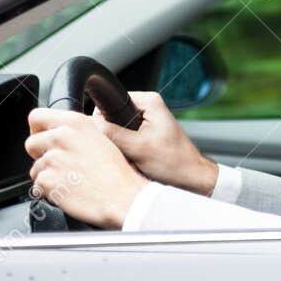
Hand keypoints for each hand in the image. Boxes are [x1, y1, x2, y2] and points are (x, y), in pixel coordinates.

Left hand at [25, 108, 149, 228]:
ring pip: (35, 167)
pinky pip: (37, 186)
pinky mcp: (47, 180)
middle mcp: (62, 136)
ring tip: (71, 182)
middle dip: (41, 156)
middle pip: (31, 143)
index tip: (46, 141)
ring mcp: (53, 158)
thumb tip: (56, 134)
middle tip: (62, 166)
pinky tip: (68, 192)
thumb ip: (75, 132)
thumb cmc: (117, 174)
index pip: (36, 117)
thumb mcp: (100, 139)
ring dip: (48, 177)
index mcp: (75, 123)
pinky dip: (49, 192)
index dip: (38, 131)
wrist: (123, 198)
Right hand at [92, 90, 219, 195]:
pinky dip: (125, 150)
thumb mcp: (139, 148)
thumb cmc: (175, 162)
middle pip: (113, 116)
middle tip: (121, 151)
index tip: (104, 136)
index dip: (102, 119)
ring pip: (118, 130)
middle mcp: (148, 107)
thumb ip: (113, 134)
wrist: (191, 178)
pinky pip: (125, 139)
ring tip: (129, 157)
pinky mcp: (146, 134)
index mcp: (149, 101)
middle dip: (111, 135)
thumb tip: (89, 125)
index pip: (110, 102)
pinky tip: (132, 160)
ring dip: (119, 145)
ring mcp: (147, 121)